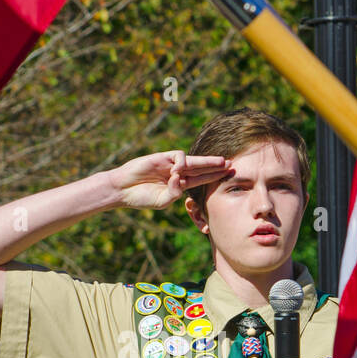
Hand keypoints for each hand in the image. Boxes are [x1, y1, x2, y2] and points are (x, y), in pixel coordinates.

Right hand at [106, 151, 228, 209]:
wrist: (123, 189)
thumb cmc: (142, 197)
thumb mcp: (162, 200)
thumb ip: (174, 193)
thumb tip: (181, 180)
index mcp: (179, 185)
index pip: (201, 179)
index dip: (214, 177)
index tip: (228, 175)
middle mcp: (177, 173)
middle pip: (201, 168)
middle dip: (216, 166)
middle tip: (232, 164)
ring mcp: (170, 164)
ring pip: (193, 160)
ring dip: (207, 162)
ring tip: (221, 163)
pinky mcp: (162, 157)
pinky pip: (178, 156)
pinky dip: (182, 163)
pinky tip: (178, 171)